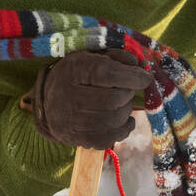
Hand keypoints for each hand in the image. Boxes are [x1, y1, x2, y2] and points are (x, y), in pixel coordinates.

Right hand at [31, 49, 153, 149]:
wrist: (50, 100)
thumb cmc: (78, 73)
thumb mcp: (94, 56)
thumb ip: (117, 57)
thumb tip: (140, 65)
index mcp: (74, 69)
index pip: (107, 73)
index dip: (132, 77)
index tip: (146, 78)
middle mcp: (68, 96)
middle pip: (113, 99)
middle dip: (128, 94)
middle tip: (128, 90)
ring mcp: (70, 121)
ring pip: (113, 120)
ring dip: (126, 111)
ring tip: (123, 103)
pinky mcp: (76, 139)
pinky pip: (108, 139)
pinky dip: (123, 129)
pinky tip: (124, 120)